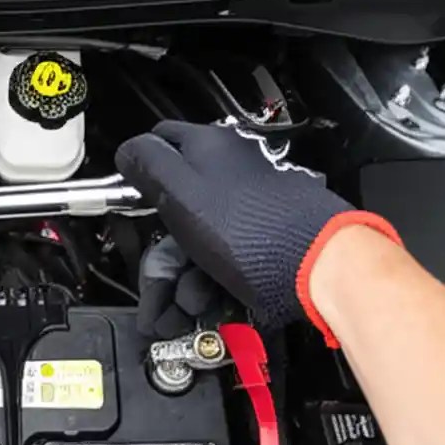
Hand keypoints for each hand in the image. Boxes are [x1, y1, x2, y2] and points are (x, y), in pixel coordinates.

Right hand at [115, 121, 399, 344]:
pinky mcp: (267, 232)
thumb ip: (148, 165)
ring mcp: (251, 202)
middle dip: (163, 248)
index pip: (160, 143)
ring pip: (201, 236)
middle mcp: (233, 168)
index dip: (140, 172)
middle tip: (157, 282)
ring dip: (186, 274)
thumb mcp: (181, 192)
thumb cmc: (250, 229)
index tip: (130, 200)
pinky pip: (228, 254)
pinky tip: (213, 298)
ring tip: (189, 301)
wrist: (317, 266)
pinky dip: (214, 278)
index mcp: (209, 147)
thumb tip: (127, 150)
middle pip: (178, 203)